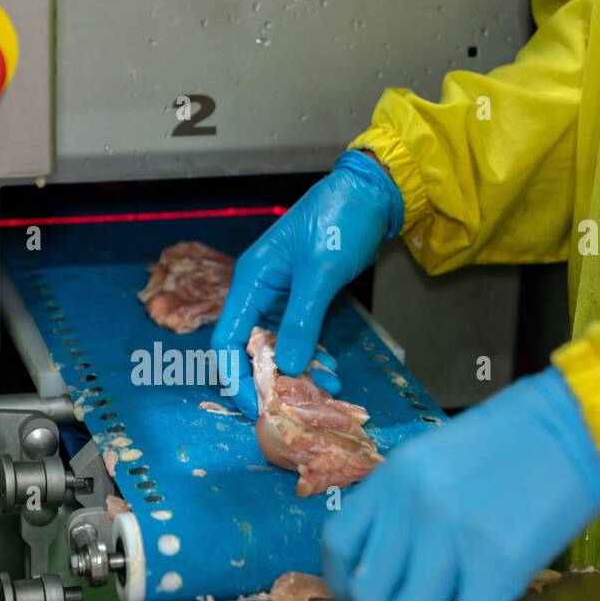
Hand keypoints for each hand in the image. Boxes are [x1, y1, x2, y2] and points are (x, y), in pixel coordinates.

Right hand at [212, 150, 403, 416]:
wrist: (371, 191)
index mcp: (252, 280)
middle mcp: (260, 290)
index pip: (228, 339)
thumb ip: (302, 320)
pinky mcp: (303, 296)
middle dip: (269, 380)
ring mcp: (281, 293)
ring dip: (296, 371)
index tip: (257, 407)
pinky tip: (330, 374)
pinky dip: (311, 355)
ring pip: (277, 345)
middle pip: (250, 347)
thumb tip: (285, 367)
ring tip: (323, 394)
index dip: (237, 377)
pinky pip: (298, 335)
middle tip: (293, 409)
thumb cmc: (341, 220)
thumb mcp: (321, 272)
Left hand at [321, 367, 599, 600]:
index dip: (342, 583)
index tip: (359, 596)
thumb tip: (385, 566)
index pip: (337, 547)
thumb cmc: (506, 444)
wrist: (571, 430)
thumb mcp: (431, 460)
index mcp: (390, 481)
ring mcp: (451, 541)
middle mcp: (411, 511)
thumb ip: (401, 506)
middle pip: (366, 594)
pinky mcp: (496, 567)